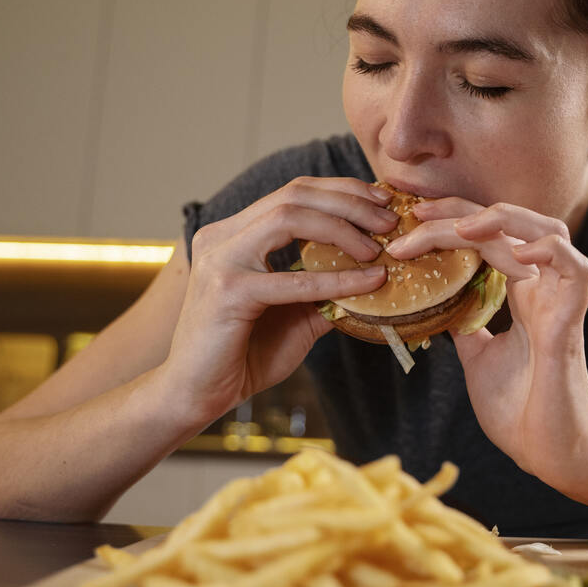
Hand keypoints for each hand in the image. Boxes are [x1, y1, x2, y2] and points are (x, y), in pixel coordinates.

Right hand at [164, 177, 393, 425]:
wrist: (198, 395)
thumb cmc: (244, 354)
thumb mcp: (297, 314)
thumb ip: (327, 290)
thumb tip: (378, 275)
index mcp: (234, 233)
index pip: (292, 192)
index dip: (341, 191)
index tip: (381, 203)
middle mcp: (222, 236)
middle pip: (293, 195)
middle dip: (349, 202)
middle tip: (390, 221)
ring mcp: (221, 259)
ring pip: (289, 218)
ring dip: (343, 228)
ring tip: (379, 248)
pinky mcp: (228, 291)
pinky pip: (294, 278)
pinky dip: (338, 278)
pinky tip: (370, 282)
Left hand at [387, 198, 587, 494]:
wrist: (545, 453)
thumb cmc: (520, 411)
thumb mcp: (476, 358)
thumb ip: (465, 325)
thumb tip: (437, 304)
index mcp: (521, 293)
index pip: (487, 236)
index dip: (451, 219)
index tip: (408, 219)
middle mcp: (542, 288)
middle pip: (509, 224)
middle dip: (462, 210)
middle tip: (417, 213)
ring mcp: (559, 301)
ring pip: (548, 230)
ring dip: (504, 219)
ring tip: (462, 227)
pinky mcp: (571, 322)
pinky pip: (576, 269)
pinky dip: (549, 252)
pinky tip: (517, 253)